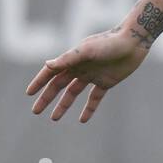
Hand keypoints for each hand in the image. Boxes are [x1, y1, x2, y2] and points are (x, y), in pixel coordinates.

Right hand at [26, 27, 149, 122]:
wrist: (134, 42)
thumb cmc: (109, 43)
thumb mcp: (87, 50)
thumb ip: (68, 59)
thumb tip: (47, 65)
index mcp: (73, 59)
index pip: (51, 72)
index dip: (39, 82)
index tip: (29, 93)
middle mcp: (80, 67)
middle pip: (59, 85)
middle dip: (47, 98)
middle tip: (36, 111)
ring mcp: (93, 75)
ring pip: (74, 93)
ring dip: (64, 105)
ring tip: (54, 118)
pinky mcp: (106, 82)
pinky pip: (94, 98)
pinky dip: (89, 109)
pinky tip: (82, 120)